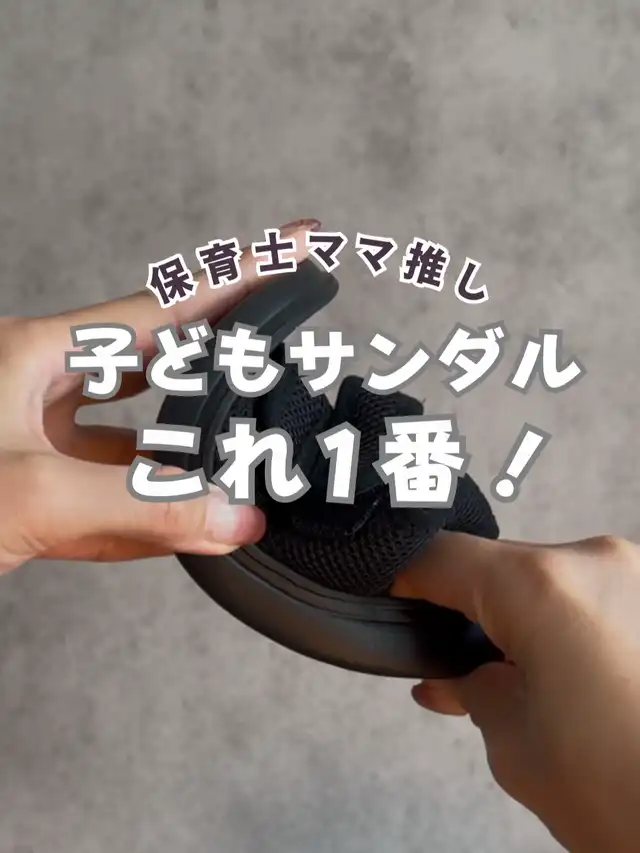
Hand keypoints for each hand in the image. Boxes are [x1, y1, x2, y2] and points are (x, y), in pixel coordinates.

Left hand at [0, 218, 317, 572]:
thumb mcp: (28, 491)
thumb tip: (234, 519)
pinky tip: (188, 524)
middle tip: (283, 344)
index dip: (242, 274)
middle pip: (161, 361)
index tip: (300, 243)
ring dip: (192, 455)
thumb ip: (141, 509)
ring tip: (246, 457)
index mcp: (43, 354)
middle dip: (225, 354)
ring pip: (139, 440)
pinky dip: (154, 513)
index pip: (168, 306)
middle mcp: (44, 388)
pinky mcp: (33, 491)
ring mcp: (38, 441)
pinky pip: (112, 496)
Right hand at [392, 532, 639, 852]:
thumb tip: (464, 676)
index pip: (442, 556)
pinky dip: (562, 629)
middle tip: (447, 668)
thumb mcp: (516, 746)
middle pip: (496, 567)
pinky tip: (550, 676)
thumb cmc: (636, 796)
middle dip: (466, 613)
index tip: (389, 598)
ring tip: (507, 687)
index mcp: (544, 587)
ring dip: (518, 625)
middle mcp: (595, 563)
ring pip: (545, 582)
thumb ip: (475, 690)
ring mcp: (636, 578)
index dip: (402, 579)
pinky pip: (589, 599)